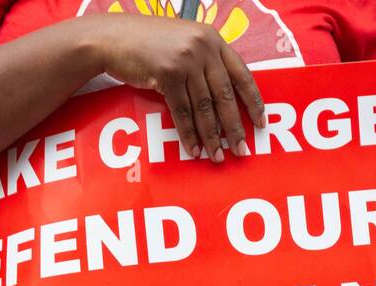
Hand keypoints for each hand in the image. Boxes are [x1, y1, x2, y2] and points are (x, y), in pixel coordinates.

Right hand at [94, 15, 264, 163]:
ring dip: (211, 136)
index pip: (242, 74)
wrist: (115, 38)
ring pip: (204, 107)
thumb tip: (221, 97)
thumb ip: (205, 61)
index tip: (260, 122)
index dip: (253, 101)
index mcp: (213, 40)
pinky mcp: (167, 74)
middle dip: (234, 127)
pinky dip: (188, 134)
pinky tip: (194, 149)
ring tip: (217, 156)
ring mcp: (185, 61)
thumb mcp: (184, 43)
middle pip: (225, 95)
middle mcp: (203, 48)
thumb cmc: (149, 43)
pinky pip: (182, 112)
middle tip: (241, 149)